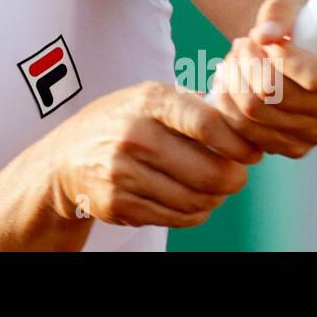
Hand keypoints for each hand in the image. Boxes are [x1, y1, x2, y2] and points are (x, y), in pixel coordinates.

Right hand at [35, 81, 262, 228]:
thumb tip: (244, 118)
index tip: (250, 152)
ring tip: (213, 188)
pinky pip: (178, 218)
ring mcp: (125, 173)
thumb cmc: (120, 122)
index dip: (239, 143)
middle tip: (236, 175)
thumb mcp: (147, 97)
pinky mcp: (120, 205)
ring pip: (197, 201)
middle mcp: (135, 136)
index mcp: (148, 102)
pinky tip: (190, 200)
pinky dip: (194, 214)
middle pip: (210, 172)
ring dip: (215, 198)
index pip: (207, 124)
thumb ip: (192, 105)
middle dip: (234, 179)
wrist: (65, 157)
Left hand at [210, 0, 316, 156]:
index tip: (257, 37)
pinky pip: (253, 136)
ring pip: (257, 117)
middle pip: (274, 97)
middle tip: (240, 44)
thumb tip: (264, 36)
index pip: (310, 77)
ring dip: (234, 83)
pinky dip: (233, 108)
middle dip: (245, 65)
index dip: (275, 58)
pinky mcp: (300, 146)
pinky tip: (234, 82)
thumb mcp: (299, 0)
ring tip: (236, 59)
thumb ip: (280, 11)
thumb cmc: (313, 20)